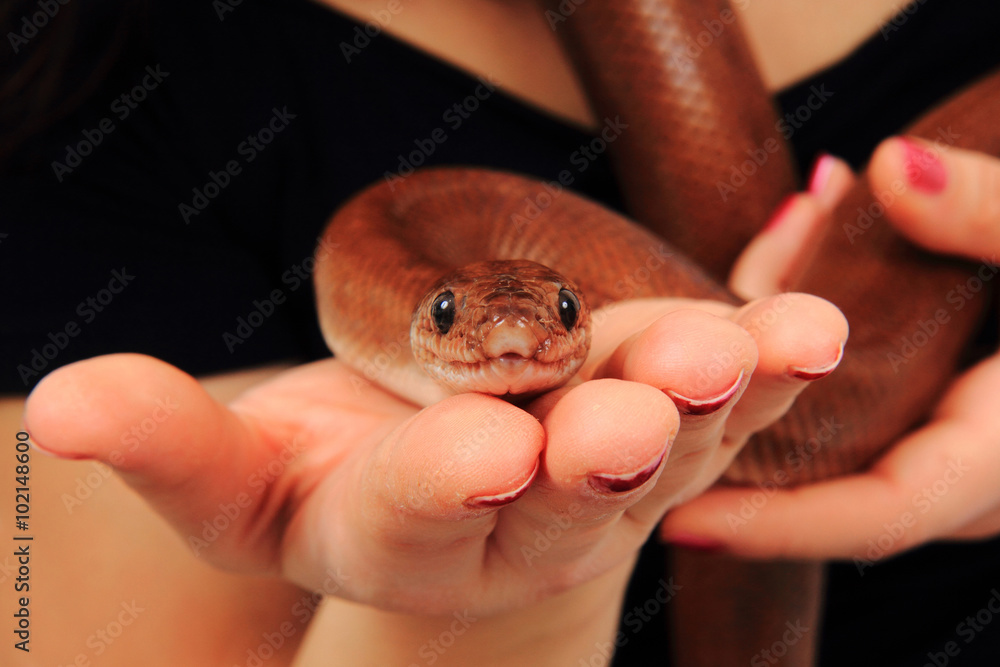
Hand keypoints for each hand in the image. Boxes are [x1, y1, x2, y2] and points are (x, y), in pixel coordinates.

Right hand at [23, 292, 842, 617]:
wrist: (454, 487)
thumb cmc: (332, 481)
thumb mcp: (240, 482)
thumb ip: (168, 447)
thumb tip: (60, 408)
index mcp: (407, 531)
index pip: (422, 509)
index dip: (441, 479)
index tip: (472, 450)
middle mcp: (523, 512)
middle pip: (565, 486)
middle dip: (594, 448)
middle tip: (625, 414)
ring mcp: (610, 470)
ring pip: (666, 437)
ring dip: (709, 392)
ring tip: (753, 348)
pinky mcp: (667, 418)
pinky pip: (724, 397)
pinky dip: (763, 361)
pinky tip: (803, 326)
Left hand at [661, 138, 999, 559]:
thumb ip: (997, 217)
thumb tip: (887, 170)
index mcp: (994, 456)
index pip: (871, 513)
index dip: (774, 526)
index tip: (678, 524)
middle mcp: (963, 465)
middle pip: (822, 465)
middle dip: (738, 419)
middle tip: (654, 376)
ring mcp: (944, 433)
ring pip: (830, 412)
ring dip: (776, 341)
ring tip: (746, 257)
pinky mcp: (936, 398)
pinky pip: (856, 376)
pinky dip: (819, 309)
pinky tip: (813, 218)